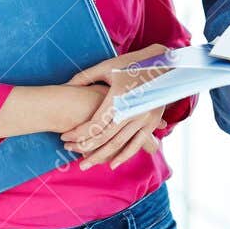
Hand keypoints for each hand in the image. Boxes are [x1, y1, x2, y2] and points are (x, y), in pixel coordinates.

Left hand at [59, 44, 169, 169]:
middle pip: (104, 136)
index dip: (78, 132)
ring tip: (85, 164)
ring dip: (101, 155)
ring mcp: (143, 118)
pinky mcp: (151, 122)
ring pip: (118, 143)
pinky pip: (136, 143)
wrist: (165, 63)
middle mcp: (131, 110)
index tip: (64, 136)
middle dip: (84, 147)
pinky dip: (124, 155)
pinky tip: (112, 164)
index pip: (94, 122)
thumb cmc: (132, 64)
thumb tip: (65, 85)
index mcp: (118, 97)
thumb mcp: (108, 67)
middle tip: (68, 152)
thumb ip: (86, 77)